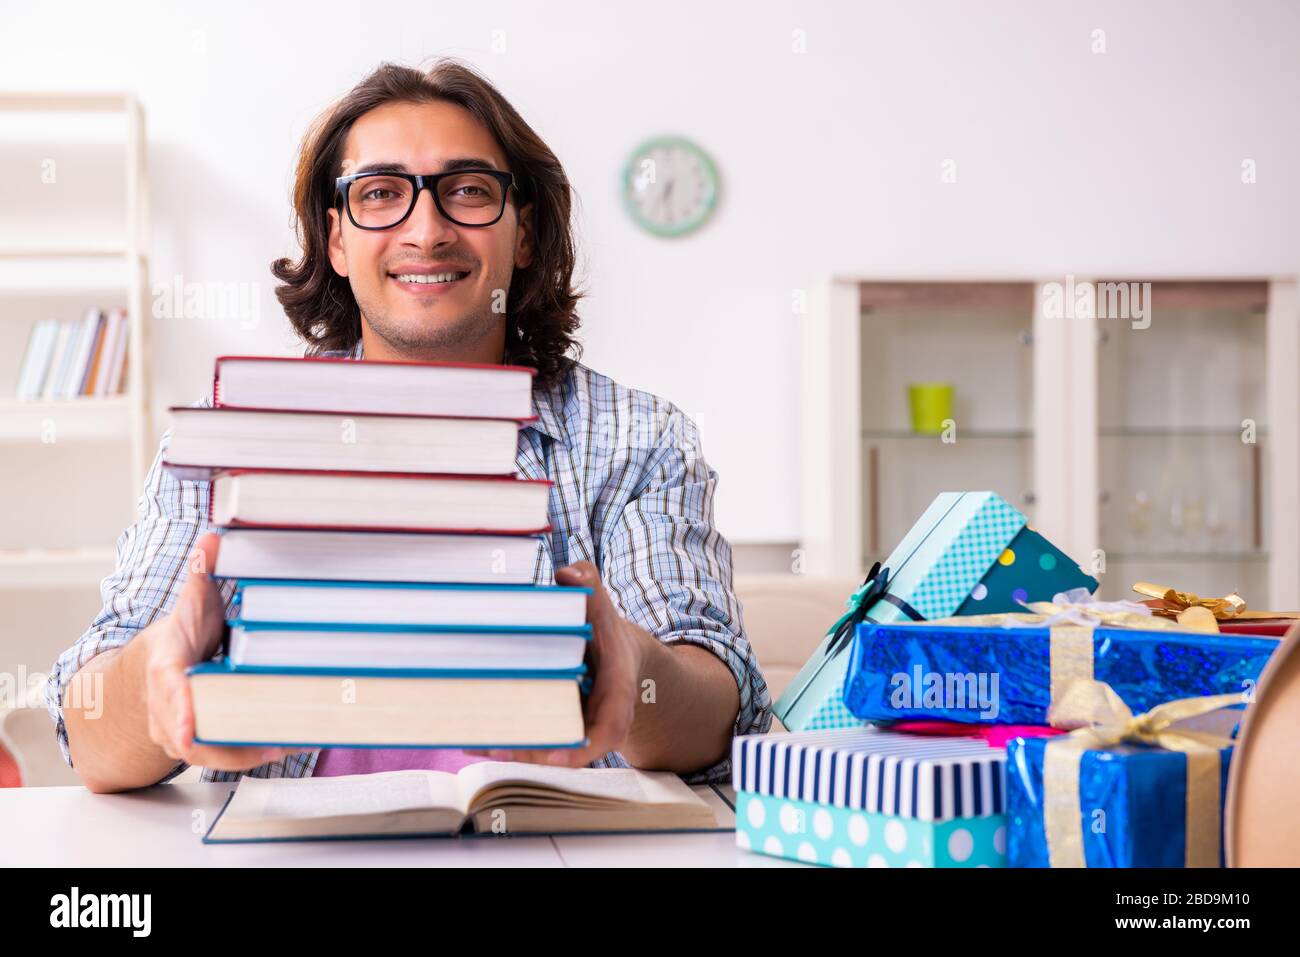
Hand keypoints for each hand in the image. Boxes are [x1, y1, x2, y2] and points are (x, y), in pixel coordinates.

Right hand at [143, 532, 299, 771]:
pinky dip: (246, 755)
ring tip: (285, 745)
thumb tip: (211, 539)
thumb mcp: (193, 604)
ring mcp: (176, 730)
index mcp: (165, 669)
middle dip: (224, 746)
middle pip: (189, 735)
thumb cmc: (182, 634)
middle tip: (269, 744)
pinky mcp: (194, 744)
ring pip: (204, 753)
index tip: (190, 731)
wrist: (155, 668)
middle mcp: (164, 706)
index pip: (169, 690)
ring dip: (242, 755)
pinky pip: (217, 757)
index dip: (180, 711)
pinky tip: (283, 746)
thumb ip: (201, 575)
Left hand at [466, 561, 646, 767]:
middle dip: (534, 751)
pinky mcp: (554, 728)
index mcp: (616, 688)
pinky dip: (502, 741)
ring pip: (545, 749)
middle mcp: (598, 715)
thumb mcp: (600, 604)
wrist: (615, 656)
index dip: (585, 746)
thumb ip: (590, 585)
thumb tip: (568, 574)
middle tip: (500, 747)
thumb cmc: (602, 628)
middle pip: (568, 745)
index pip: (610, 725)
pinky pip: (532, 740)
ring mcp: (575, 726)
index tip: (557, 757)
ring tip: (475, 740)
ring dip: (511, 749)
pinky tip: (469, 737)